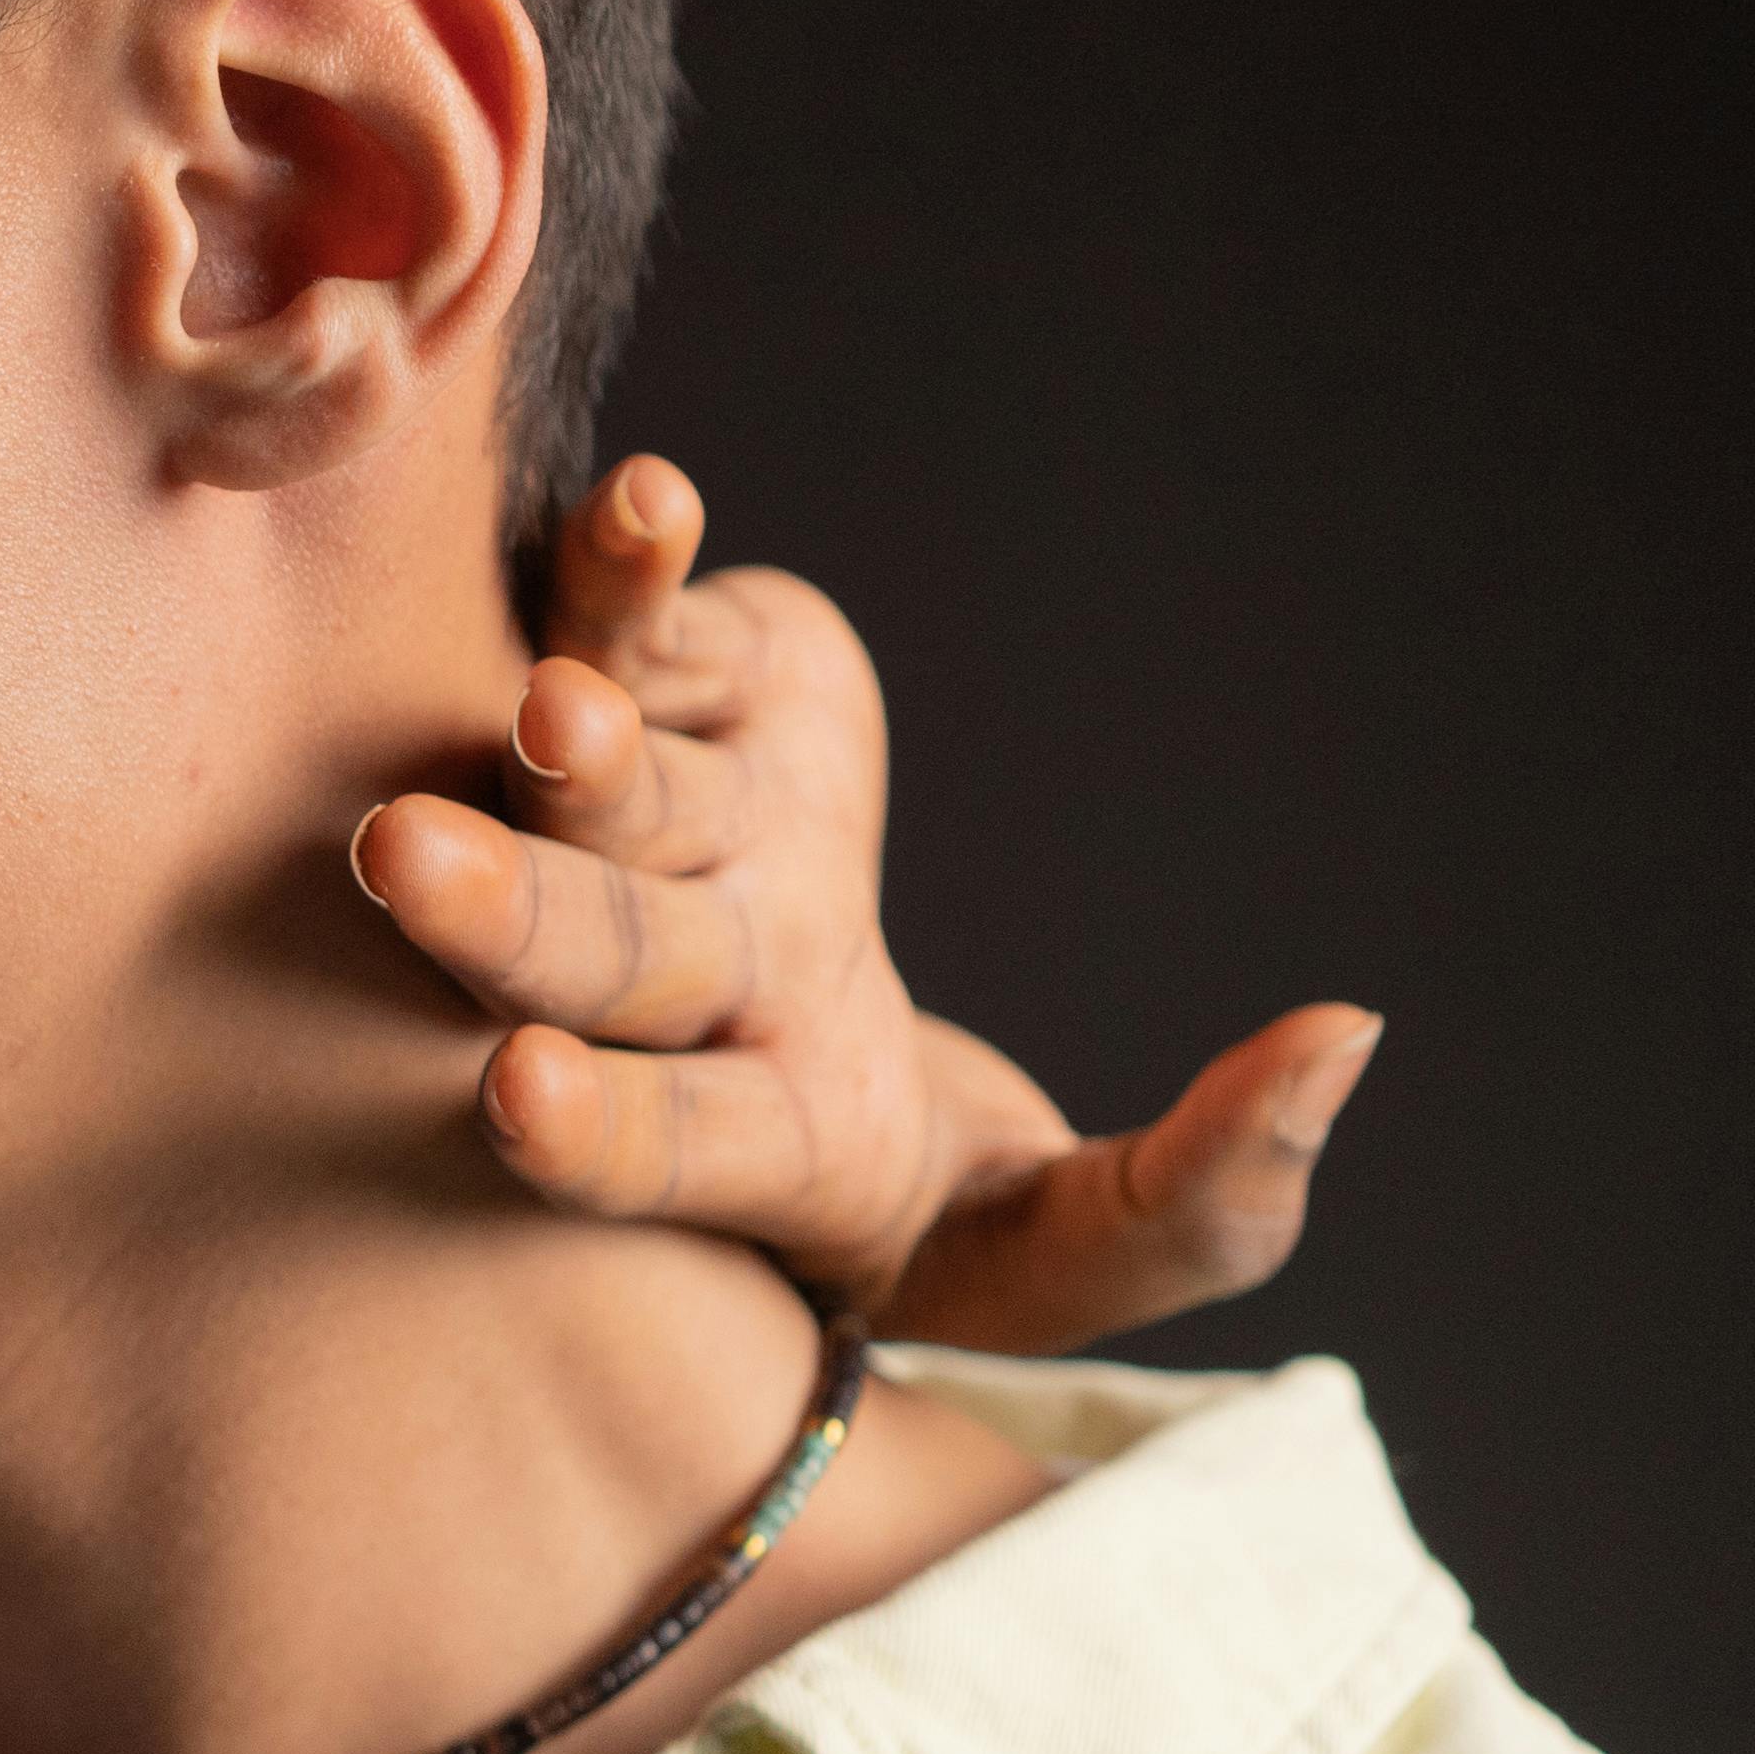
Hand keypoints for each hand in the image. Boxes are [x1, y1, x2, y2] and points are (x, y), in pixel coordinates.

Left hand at [351, 457, 1384, 1350]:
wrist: (842, 1062)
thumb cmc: (956, 1197)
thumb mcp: (1086, 1252)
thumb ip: (1209, 1196)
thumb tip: (1341, 1043)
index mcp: (773, 1148)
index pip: (662, 1150)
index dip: (592, 1128)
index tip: (515, 1093)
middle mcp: (697, 989)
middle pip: (602, 957)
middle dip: (513, 910)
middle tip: (413, 858)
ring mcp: (689, 838)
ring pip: (607, 791)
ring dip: (578, 738)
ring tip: (553, 701)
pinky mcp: (705, 702)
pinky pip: (645, 634)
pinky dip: (631, 569)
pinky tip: (638, 501)